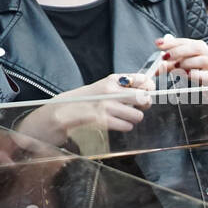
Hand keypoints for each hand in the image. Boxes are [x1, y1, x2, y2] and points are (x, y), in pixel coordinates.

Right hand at [14, 72, 153, 146]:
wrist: (58, 113)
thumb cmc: (83, 102)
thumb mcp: (103, 89)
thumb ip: (124, 89)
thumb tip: (149, 89)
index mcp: (111, 81)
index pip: (143, 80)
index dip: (149, 88)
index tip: (146, 93)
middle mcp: (109, 91)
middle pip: (144, 97)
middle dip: (144, 105)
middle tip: (135, 109)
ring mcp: (105, 106)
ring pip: (137, 115)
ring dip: (131, 119)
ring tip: (118, 118)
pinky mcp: (101, 121)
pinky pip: (126, 126)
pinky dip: (123, 127)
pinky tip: (112, 124)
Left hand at [155, 35, 207, 106]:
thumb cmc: (206, 77)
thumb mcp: (190, 68)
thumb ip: (176, 63)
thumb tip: (158, 64)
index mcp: (202, 51)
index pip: (187, 42)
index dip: (173, 42)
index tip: (158, 44)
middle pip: (196, 47)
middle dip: (179, 51)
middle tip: (164, 57)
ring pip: (203, 60)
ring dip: (187, 62)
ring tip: (175, 68)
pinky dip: (199, 74)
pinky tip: (189, 74)